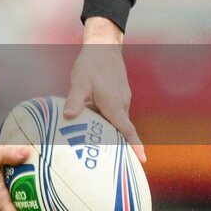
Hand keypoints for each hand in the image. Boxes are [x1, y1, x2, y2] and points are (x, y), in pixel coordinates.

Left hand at [64, 17, 146, 162]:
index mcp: (114, 105)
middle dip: (120, 146)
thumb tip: (67, 116)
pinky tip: (92, 122)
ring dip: (110, 132)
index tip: (143, 161)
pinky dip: (107, 120)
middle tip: (113, 164)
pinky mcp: (119, 95)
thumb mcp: (79, 83)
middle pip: (122, 130)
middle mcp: (122, 105)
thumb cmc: (91, 65)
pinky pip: (114, 112)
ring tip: (97, 146)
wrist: (103, 47)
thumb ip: (75, 100)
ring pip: (116, 120)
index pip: (127, 130)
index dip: (135, 146)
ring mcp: (122, 99)